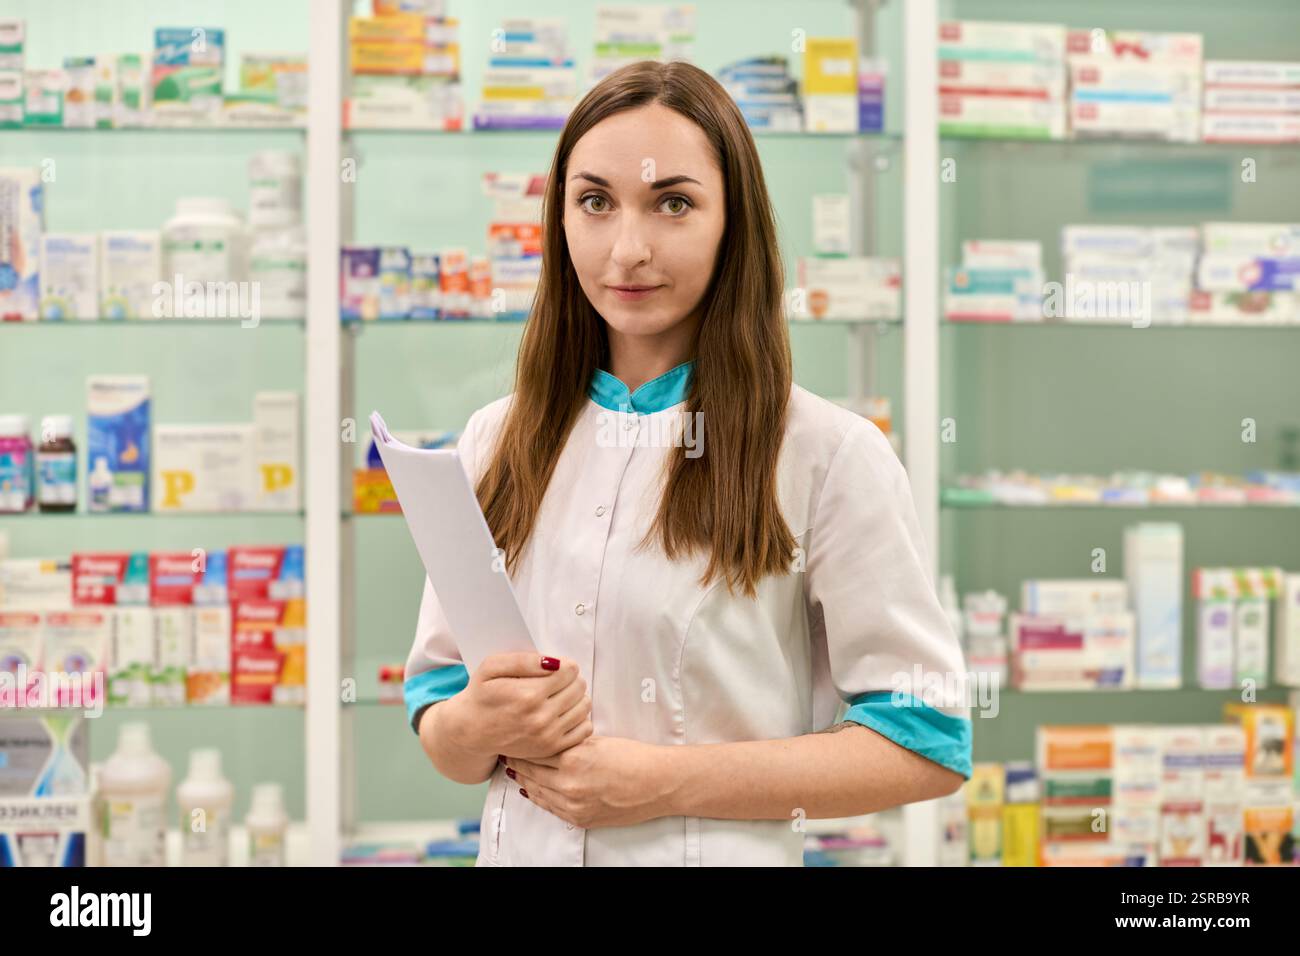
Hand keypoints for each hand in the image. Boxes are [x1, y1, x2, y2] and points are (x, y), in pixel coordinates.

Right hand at [443, 653, 592, 759]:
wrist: (472, 731)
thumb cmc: (482, 695)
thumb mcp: (492, 667)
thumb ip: (523, 660)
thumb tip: (555, 662)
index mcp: (528, 695)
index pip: (570, 670)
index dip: (564, 665)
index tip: (554, 668)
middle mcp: (541, 718)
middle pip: (579, 687)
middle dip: (571, 679)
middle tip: (556, 681)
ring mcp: (548, 736)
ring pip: (584, 706)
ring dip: (576, 697)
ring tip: (560, 695)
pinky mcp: (552, 748)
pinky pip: (585, 728)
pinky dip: (579, 717)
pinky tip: (563, 712)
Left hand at [505, 736, 673, 829]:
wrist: (657, 784)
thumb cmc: (634, 757)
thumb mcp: (597, 741)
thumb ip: (569, 743)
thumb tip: (546, 740)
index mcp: (574, 758)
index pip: (536, 751)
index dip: (522, 745)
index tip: (512, 738)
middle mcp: (570, 784)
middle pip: (531, 772)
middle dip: (517, 762)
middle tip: (506, 752)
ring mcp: (574, 805)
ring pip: (537, 792)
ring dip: (524, 780)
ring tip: (513, 770)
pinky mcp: (580, 819)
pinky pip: (550, 808)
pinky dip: (538, 797)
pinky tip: (529, 790)